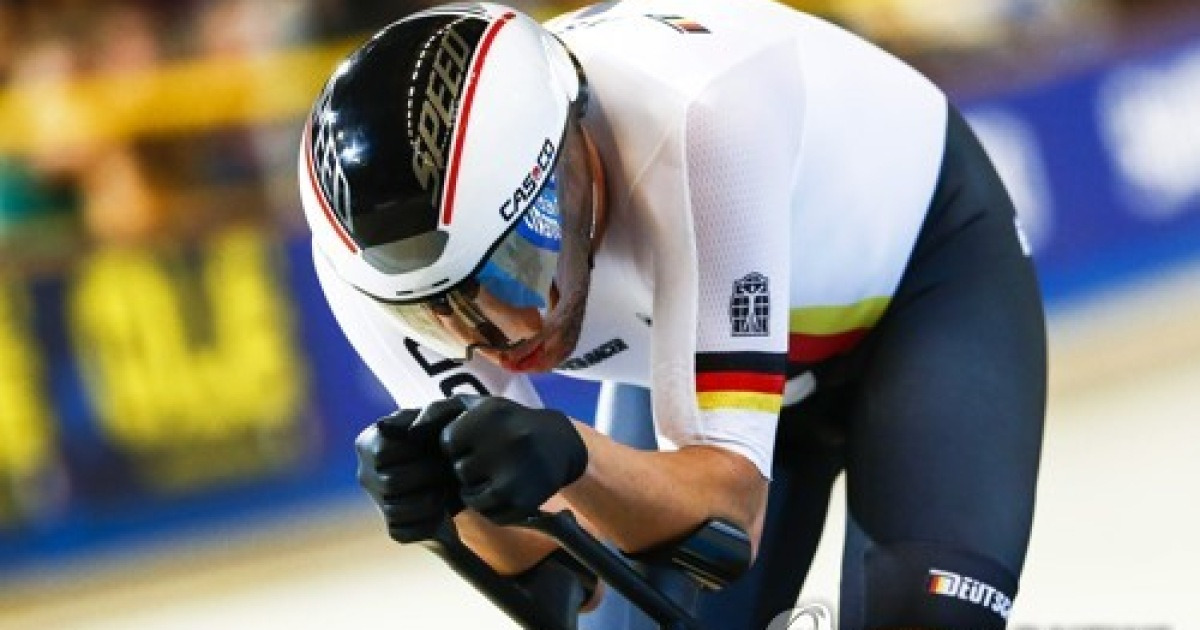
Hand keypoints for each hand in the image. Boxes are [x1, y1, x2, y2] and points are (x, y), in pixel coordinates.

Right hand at [354, 399, 467, 542]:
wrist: (462, 474)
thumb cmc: (447, 440)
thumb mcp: (440, 418)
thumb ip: (426, 413)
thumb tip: (400, 428)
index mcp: (368, 443)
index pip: (382, 452)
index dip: (413, 451)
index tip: (436, 446)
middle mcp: (366, 475)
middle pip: (391, 482)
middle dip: (426, 475)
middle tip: (447, 470)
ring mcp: (378, 504)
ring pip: (397, 509)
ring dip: (429, 499)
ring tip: (446, 488)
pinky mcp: (395, 529)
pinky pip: (406, 532)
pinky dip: (429, 521)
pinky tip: (442, 509)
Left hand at [440, 396, 587, 524]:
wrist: (559, 444)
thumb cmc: (507, 423)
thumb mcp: (476, 406)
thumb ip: (436, 411)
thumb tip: (403, 429)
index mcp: (492, 414)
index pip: (449, 442)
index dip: (460, 444)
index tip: (479, 438)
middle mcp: (507, 441)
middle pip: (460, 469)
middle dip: (470, 466)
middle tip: (493, 456)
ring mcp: (517, 474)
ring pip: (470, 494)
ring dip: (478, 488)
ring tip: (500, 473)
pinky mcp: (524, 501)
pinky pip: (489, 513)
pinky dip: (493, 506)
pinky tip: (509, 488)